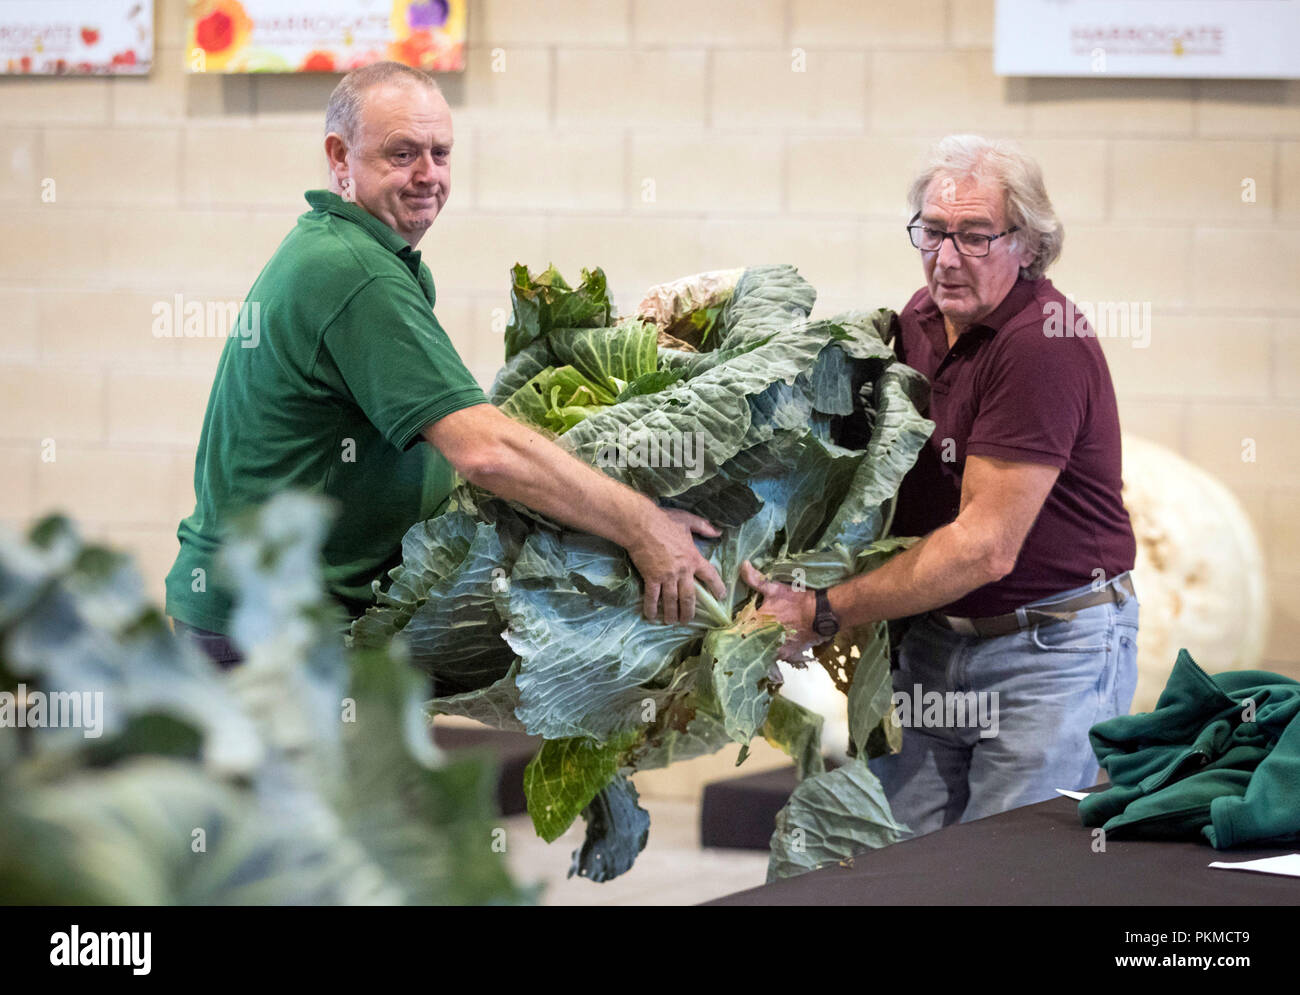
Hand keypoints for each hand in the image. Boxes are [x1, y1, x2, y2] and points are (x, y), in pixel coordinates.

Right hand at [627, 507, 725, 623]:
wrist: (642, 525)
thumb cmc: (665, 520)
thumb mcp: (688, 520)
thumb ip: (704, 527)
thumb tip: (718, 532)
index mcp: (693, 558)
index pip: (710, 576)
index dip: (717, 587)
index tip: (720, 597)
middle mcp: (682, 571)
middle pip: (689, 597)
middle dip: (689, 611)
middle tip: (688, 621)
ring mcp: (667, 576)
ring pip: (672, 600)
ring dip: (672, 614)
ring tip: (671, 622)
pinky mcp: (651, 578)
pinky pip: (652, 597)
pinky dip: (652, 608)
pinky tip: (651, 616)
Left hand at [739, 561, 819, 661]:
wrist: (821, 614)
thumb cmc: (797, 600)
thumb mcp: (776, 588)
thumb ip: (756, 579)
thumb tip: (743, 565)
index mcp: (757, 622)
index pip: (737, 630)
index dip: (733, 629)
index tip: (729, 628)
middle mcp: (764, 638)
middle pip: (747, 643)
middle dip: (745, 639)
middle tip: (744, 634)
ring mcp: (775, 649)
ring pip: (760, 651)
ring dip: (758, 647)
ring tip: (759, 641)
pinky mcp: (786, 655)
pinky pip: (773, 657)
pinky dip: (771, 652)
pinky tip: (772, 646)